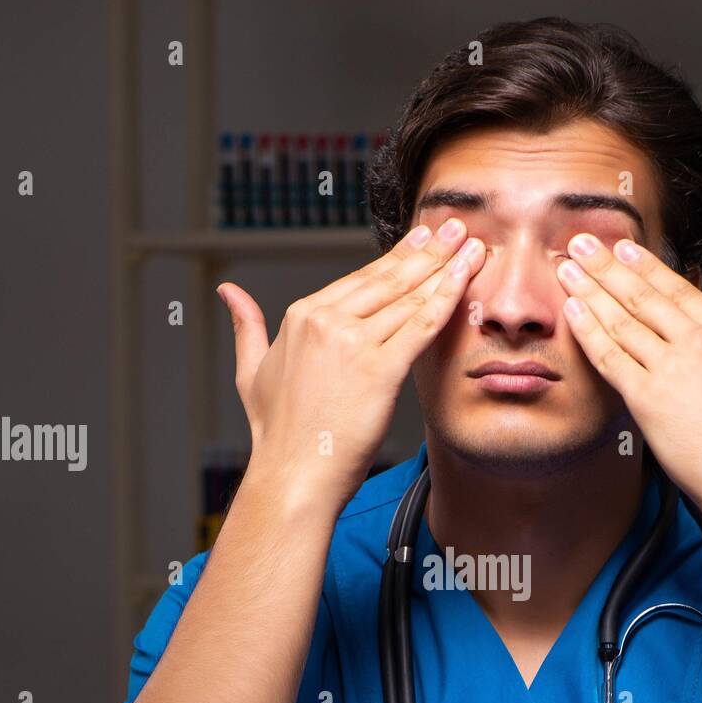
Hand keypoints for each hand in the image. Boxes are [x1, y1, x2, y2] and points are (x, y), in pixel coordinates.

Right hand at [217, 218, 485, 510]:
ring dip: (446, 266)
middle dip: (427, 250)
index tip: (421, 239)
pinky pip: (422, 325)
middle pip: (388, 279)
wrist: (293, 476)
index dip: (397, 257)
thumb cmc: (277, 435)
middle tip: (456, 226)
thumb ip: (247, 327)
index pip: (360, 279)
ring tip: (471, 245)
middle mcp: (326, 321)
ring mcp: (353, 343)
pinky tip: (468, 276)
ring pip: (409, 296)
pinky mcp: (380, 370)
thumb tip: (229, 293)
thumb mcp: (251, 371)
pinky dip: (449, 297)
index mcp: (300, 316)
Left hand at [555, 233, 701, 528]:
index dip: (648, 268)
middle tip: (583, 243)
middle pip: (645, 296)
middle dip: (608, 266)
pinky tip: (571, 311)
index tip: (626, 249)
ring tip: (566, 268)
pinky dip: (588, 331)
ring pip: (622, 320)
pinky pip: (610, 357)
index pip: (682, 291)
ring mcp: (672, 370)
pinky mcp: (648, 400)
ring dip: (590, 290)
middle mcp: (700, 345)